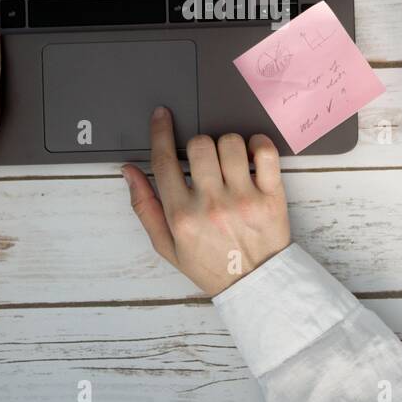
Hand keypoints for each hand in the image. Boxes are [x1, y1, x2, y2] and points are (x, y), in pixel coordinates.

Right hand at [123, 106, 290, 295]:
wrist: (254, 285)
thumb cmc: (210, 265)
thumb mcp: (167, 245)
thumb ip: (145, 206)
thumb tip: (129, 171)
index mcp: (182, 215)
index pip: (164, 161)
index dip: (160, 131)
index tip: (162, 115)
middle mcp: (211, 204)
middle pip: (199, 145)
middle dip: (198, 146)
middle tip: (206, 161)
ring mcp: (243, 199)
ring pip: (230, 143)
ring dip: (227, 146)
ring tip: (229, 164)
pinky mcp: (271, 197)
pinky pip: (265, 152)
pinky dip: (258, 145)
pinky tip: (252, 156)